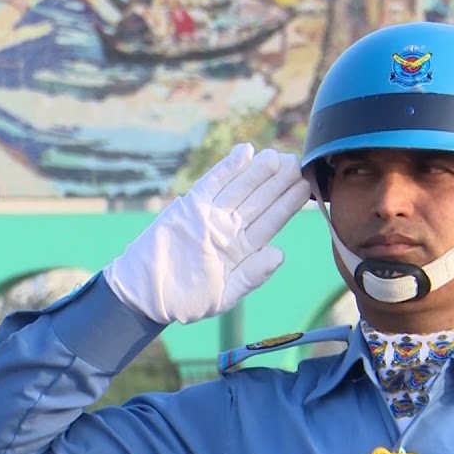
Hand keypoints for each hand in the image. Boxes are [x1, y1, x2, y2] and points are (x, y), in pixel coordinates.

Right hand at [103, 142, 309, 324]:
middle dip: (278, 182)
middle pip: (259, 200)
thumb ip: (253, 275)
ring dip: (258, 172)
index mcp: (242, 249)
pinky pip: (211, 184)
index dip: (288, 203)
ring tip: (277, 156)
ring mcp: (210, 216)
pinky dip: (226, 168)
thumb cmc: (186, 300)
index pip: (271, 221)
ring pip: (239, 189)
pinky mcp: (189, 208)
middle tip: (298, 162)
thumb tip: (280, 254)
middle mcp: (229, 228)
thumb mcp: (225, 294)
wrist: (147, 296)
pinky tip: (245, 153)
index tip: (307, 186)